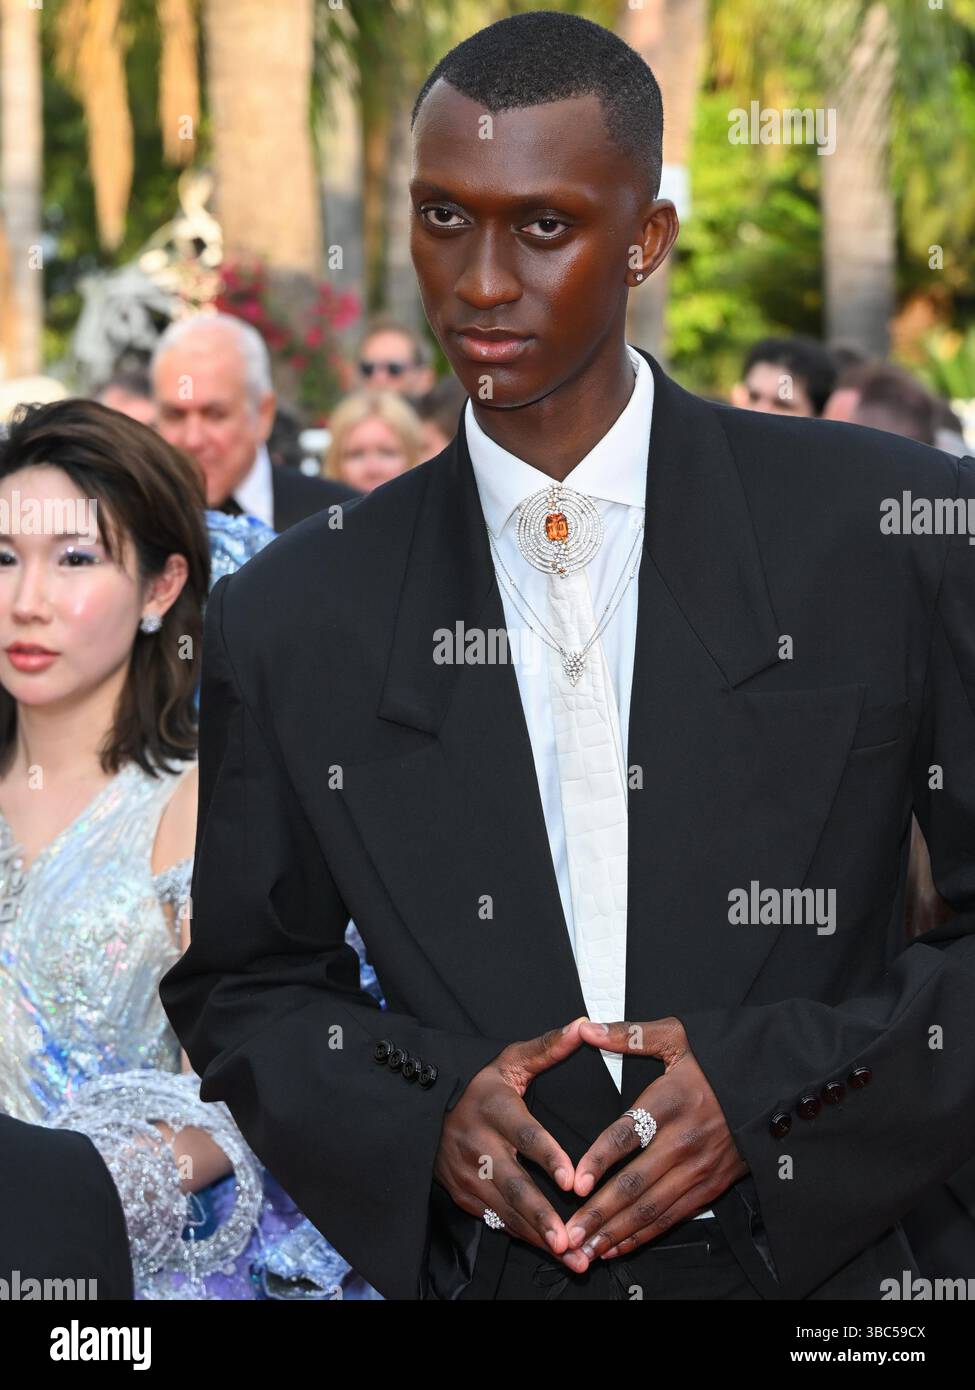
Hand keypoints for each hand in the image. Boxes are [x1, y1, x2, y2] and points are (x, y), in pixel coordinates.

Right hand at [434, 1017, 591, 1268]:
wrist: (427, 1109)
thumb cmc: (482, 1086)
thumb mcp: (510, 1061)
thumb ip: (548, 1048)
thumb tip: (583, 1026)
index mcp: (494, 1108)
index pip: (525, 1134)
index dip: (548, 1157)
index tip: (571, 1179)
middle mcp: (478, 1144)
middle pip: (513, 1184)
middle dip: (542, 1215)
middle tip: (569, 1241)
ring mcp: (468, 1174)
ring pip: (506, 1211)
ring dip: (538, 1236)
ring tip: (571, 1256)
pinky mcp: (465, 1195)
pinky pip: (497, 1221)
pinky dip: (524, 1237)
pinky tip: (550, 1251)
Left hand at [562, 1017, 747, 1269]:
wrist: (774, 1083)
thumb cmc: (719, 1059)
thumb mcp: (677, 1036)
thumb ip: (629, 1035)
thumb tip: (586, 1029)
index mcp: (671, 1102)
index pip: (628, 1134)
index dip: (600, 1160)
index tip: (575, 1183)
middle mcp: (685, 1140)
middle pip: (636, 1183)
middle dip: (599, 1213)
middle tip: (567, 1234)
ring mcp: (699, 1167)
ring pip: (652, 1208)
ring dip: (617, 1232)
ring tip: (585, 1249)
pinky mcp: (711, 1185)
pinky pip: (673, 1216)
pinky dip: (644, 1235)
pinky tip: (618, 1245)